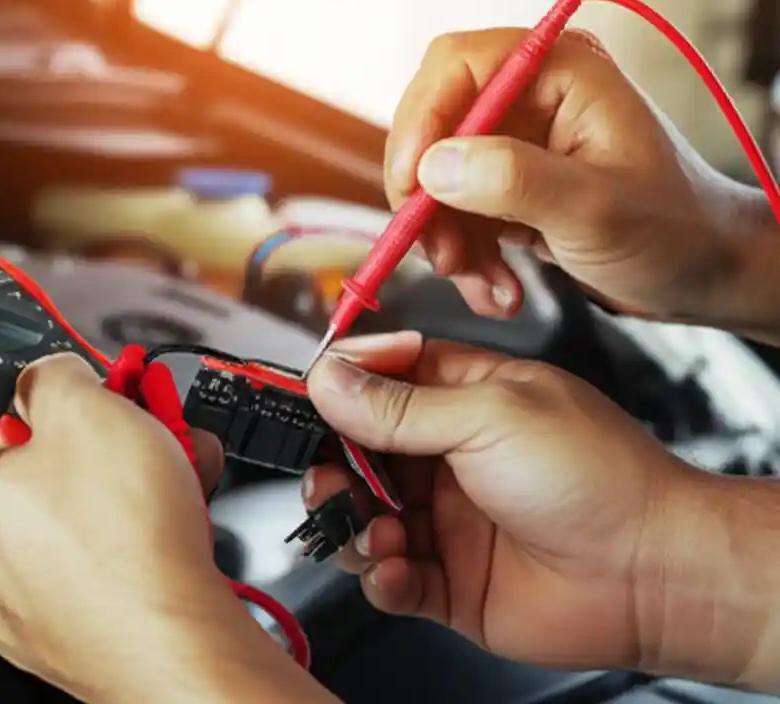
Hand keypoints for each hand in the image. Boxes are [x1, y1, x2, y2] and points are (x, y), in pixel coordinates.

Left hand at [0, 354, 335, 702]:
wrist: (182, 646)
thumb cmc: (127, 547)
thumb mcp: (86, 409)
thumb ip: (50, 374)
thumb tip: (49, 375)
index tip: (3, 368)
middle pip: (3, 461)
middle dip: (68, 424)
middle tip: (110, 407)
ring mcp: (10, 601)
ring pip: (54, 505)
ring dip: (110, 468)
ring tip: (164, 453)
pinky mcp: (59, 625)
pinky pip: (81, 550)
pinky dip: (121, 519)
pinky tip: (170, 502)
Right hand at [305, 332, 779, 689]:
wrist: (654, 575)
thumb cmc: (599, 478)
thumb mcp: (488, 416)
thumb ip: (399, 405)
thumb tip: (329, 377)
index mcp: (464, 398)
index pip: (380, 379)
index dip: (340, 386)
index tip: (304, 397)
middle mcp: (450, 458)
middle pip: (358, 452)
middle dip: (334, 466)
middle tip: (328, 479)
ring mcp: (447, 520)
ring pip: (363, 517)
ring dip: (354, 525)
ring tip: (377, 532)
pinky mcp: (448, 581)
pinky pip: (388, 578)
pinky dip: (380, 576)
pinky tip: (397, 570)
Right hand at [387, 28, 779, 338]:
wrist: (704, 274)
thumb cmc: (674, 232)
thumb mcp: (594, 209)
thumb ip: (514, 181)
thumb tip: (435, 167)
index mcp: (559, 73)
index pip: (456, 67)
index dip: (421, 121)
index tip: (412, 185)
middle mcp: (530, 97)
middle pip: (433, 125)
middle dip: (428, 198)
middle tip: (442, 253)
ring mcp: (516, 142)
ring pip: (437, 180)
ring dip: (447, 241)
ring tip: (485, 285)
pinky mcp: (507, 184)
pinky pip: (455, 214)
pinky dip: (466, 257)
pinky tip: (498, 288)